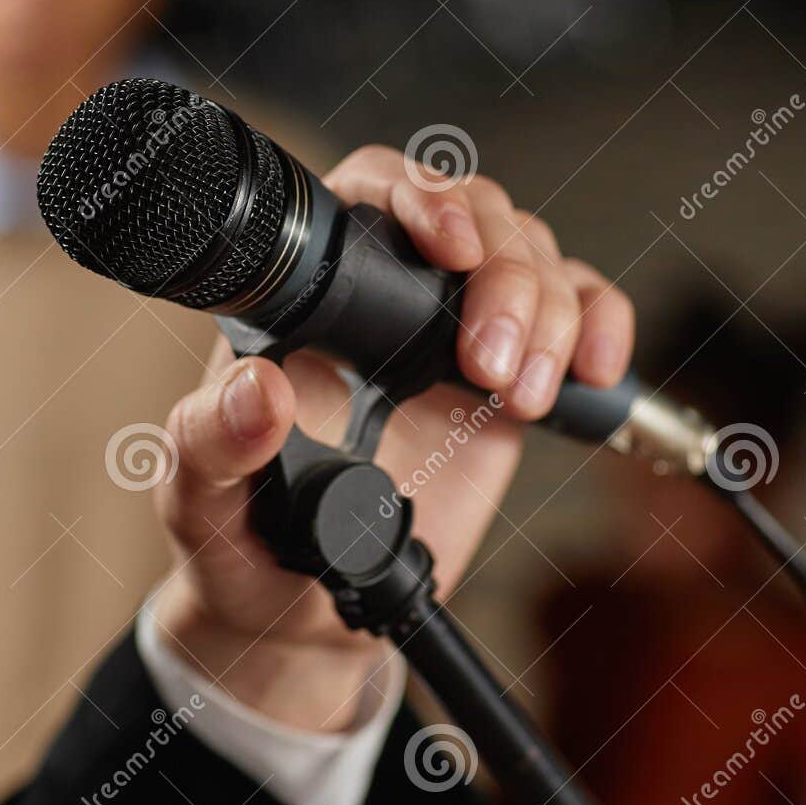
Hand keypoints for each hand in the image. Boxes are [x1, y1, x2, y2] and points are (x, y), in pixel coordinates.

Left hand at [149, 146, 634, 731]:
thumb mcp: (203, 500)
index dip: (422, 199)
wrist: (302, 614)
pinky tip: (592, 371)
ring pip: (534, 257)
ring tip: (520, 399)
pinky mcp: (510, 373)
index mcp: (307, 298)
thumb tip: (255, 391)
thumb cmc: (241, 543)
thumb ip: (214, 444)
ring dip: (550, 315)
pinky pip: (580, 311)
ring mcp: (455, 330)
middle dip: (504, 277)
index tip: (450, 250)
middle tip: (488, 366)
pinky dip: (603, 325)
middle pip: (477, 214)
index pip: (374, 190)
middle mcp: (387, 296)